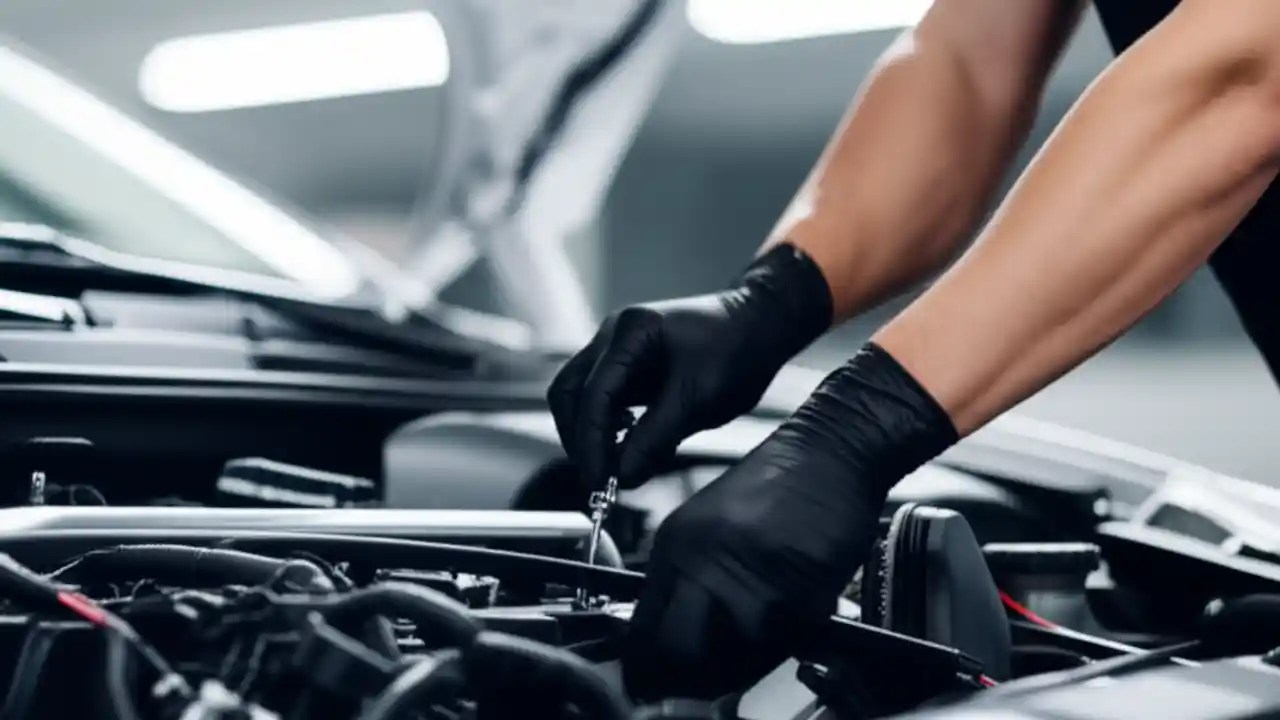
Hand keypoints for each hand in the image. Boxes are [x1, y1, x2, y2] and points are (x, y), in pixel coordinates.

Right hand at [547, 244, 832, 489]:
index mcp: (630, 332)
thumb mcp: (700, 398)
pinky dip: (606, 424)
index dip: (591, 443)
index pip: (592, 395)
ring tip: (612, 466)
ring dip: (589, 433)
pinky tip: (627, 443)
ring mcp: (616, 347)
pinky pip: (601, 397)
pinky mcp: (626, 363)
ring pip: (580, 396)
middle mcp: (613, 334)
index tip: (599, 480)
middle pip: (569, 392)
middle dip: (580, 439)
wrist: (760, 323)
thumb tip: (624, 475)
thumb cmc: (737, 349)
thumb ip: (656, 436)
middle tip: (598, 479)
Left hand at [622, 344, 958, 699]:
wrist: (830, 453)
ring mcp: (754, 584)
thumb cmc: (777, 484)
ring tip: (739, 654)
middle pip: (677, 653)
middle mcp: (707, 565)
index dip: (642, 666)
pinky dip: (772, 650)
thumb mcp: (707, 523)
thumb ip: (682, 577)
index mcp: (676, 545)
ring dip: (733, 668)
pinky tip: (773, 630)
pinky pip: (778, 649)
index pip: (643, 630)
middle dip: (680, 678)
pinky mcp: (800, 599)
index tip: (646, 681)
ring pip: (731, 660)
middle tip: (686, 685)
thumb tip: (665, 635)